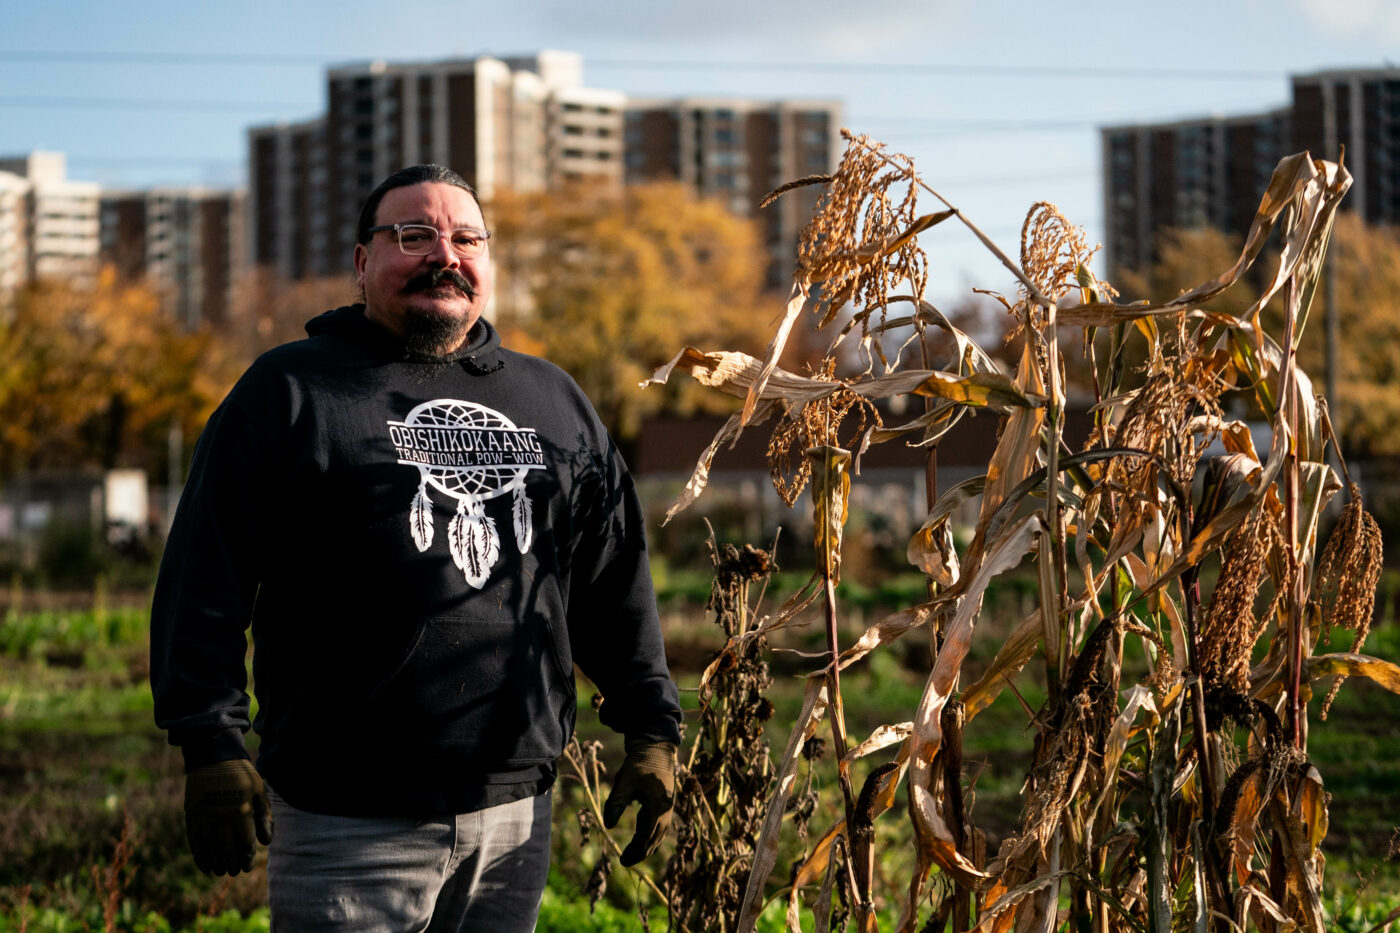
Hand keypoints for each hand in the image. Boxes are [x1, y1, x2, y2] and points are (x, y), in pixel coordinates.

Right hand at [184, 759, 273, 875]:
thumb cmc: (242, 775)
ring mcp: (204, 817)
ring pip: (209, 847)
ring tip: (220, 871)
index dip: (245, 858)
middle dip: (230, 863)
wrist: (213, 757)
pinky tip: (204, 864)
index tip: (245, 867)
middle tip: (233, 872)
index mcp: (240, 811)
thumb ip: (264, 816)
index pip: (244, 843)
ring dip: (214, 862)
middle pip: (225, 848)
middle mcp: (221, 817)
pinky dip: (199, 854)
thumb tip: (266, 841)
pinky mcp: (192, 815)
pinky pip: (195, 840)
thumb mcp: (259, 791)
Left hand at [602, 740, 675, 865]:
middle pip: (655, 838)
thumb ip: (616, 803)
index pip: (648, 835)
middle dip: (641, 851)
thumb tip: (608, 826)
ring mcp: (667, 807)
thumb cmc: (640, 763)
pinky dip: (649, 835)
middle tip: (624, 862)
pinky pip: (658, 825)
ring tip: (632, 855)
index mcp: (659, 805)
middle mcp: (666, 809)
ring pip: (659, 833)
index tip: (624, 860)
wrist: (656, 749)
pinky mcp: (664, 804)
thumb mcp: (625, 782)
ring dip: (646, 845)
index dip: (636, 849)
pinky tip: (639, 839)